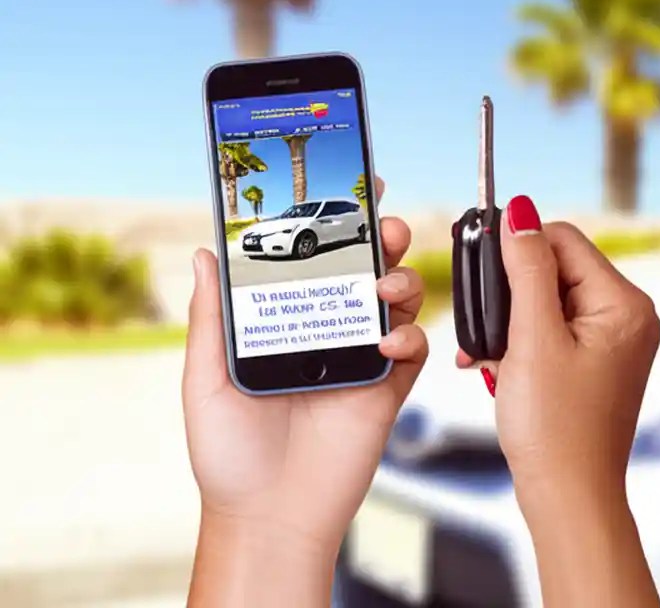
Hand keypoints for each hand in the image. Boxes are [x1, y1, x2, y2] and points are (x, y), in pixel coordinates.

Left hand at [184, 178, 427, 605]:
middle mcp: (326, 330)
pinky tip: (386, 338)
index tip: (349, 186)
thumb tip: (204, 254)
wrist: (270, 515)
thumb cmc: (229, 455)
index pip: (311, 259)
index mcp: (284, 320)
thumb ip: (213, 317)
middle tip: (381, 225)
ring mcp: (360, 355)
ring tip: (384, 283)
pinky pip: (413, 344)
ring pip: (396, 296)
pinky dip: (409, 331)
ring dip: (399, 276)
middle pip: (363, 266)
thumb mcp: (206, 379)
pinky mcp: (388, 385)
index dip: (331, 222)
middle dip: (379, 236)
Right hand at [458, 195, 659, 606]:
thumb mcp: (532, 339)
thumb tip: (520, 211)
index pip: (563, 239)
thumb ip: (526, 269)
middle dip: (511, 296)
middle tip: (484, 334)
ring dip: (509, 323)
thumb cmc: (554, 428)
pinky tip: (496, 369)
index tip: (480, 274)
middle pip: (556, 269)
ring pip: (548, 302)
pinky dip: (520, 345)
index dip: (516, 250)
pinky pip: (552, 331)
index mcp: (624, 304)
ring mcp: (615, 341)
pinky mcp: (597, 362)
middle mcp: (628, 316)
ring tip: (487, 358)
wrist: (568, 497)